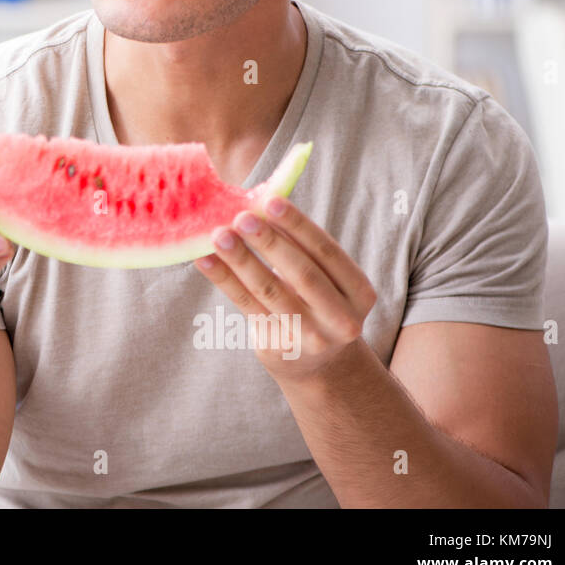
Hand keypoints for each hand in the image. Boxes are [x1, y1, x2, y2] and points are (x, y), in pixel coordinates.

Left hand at [192, 195, 376, 383]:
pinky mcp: (277, 345)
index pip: (328, 253)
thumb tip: (260, 203)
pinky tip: (205, 260)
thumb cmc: (314, 301)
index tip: (272, 201)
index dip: (299, 226)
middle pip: (302, 274)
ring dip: (241, 259)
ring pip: (270, 291)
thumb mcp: (324, 277)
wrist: (314, 363)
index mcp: (359, 292)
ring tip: (218, 235)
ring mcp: (310, 337)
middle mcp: (341, 319)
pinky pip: (246, 305)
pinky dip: (224, 279)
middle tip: (242, 217)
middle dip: (270, 243)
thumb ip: (300, 248)